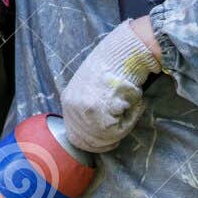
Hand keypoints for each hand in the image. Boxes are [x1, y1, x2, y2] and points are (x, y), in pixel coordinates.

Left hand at [60, 19, 162, 154]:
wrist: (123, 54)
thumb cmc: (112, 70)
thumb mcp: (91, 89)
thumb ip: (88, 110)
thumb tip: (96, 132)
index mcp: (67, 100)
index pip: (75, 134)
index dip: (92, 142)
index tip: (107, 142)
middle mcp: (71, 107)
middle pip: (87, 140)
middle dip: (105, 140)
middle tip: (118, 135)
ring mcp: (84, 110)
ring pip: (104, 137)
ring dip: (118, 129)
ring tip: (126, 112)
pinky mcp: (100, 113)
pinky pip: (116, 131)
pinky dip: (127, 123)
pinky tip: (129, 106)